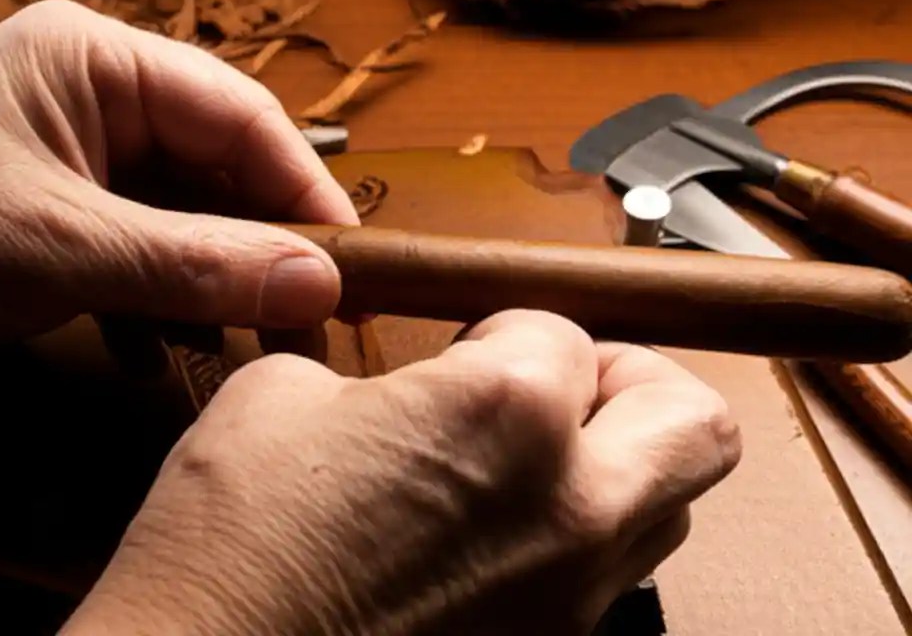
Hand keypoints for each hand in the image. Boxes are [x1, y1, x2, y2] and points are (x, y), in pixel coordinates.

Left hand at [0, 0, 356, 410]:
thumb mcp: (64, 250)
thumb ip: (196, 265)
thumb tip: (322, 284)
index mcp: (96, 59)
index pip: (237, 113)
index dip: (303, 188)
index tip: (350, 263)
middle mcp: (94, 89)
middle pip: (216, 163)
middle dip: (258, 241)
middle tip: (311, 315)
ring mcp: (74, 147)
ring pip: (183, 210)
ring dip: (209, 277)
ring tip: (242, 339)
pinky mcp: (57, 202)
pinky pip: (138, 241)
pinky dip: (157, 294)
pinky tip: (159, 347)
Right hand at [61, 310, 741, 635]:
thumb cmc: (231, 545)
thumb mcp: (277, 397)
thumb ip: (366, 375)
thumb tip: (385, 394)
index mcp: (508, 413)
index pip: (558, 331)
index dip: (503, 326)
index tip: (471, 341)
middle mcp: (569, 507)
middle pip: (694, 422)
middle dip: (637, 384)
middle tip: (571, 383)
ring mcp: (569, 598)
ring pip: (670, 511)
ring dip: (621, 468)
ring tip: (536, 463)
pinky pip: (604, 583)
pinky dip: (572, 544)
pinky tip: (492, 539)